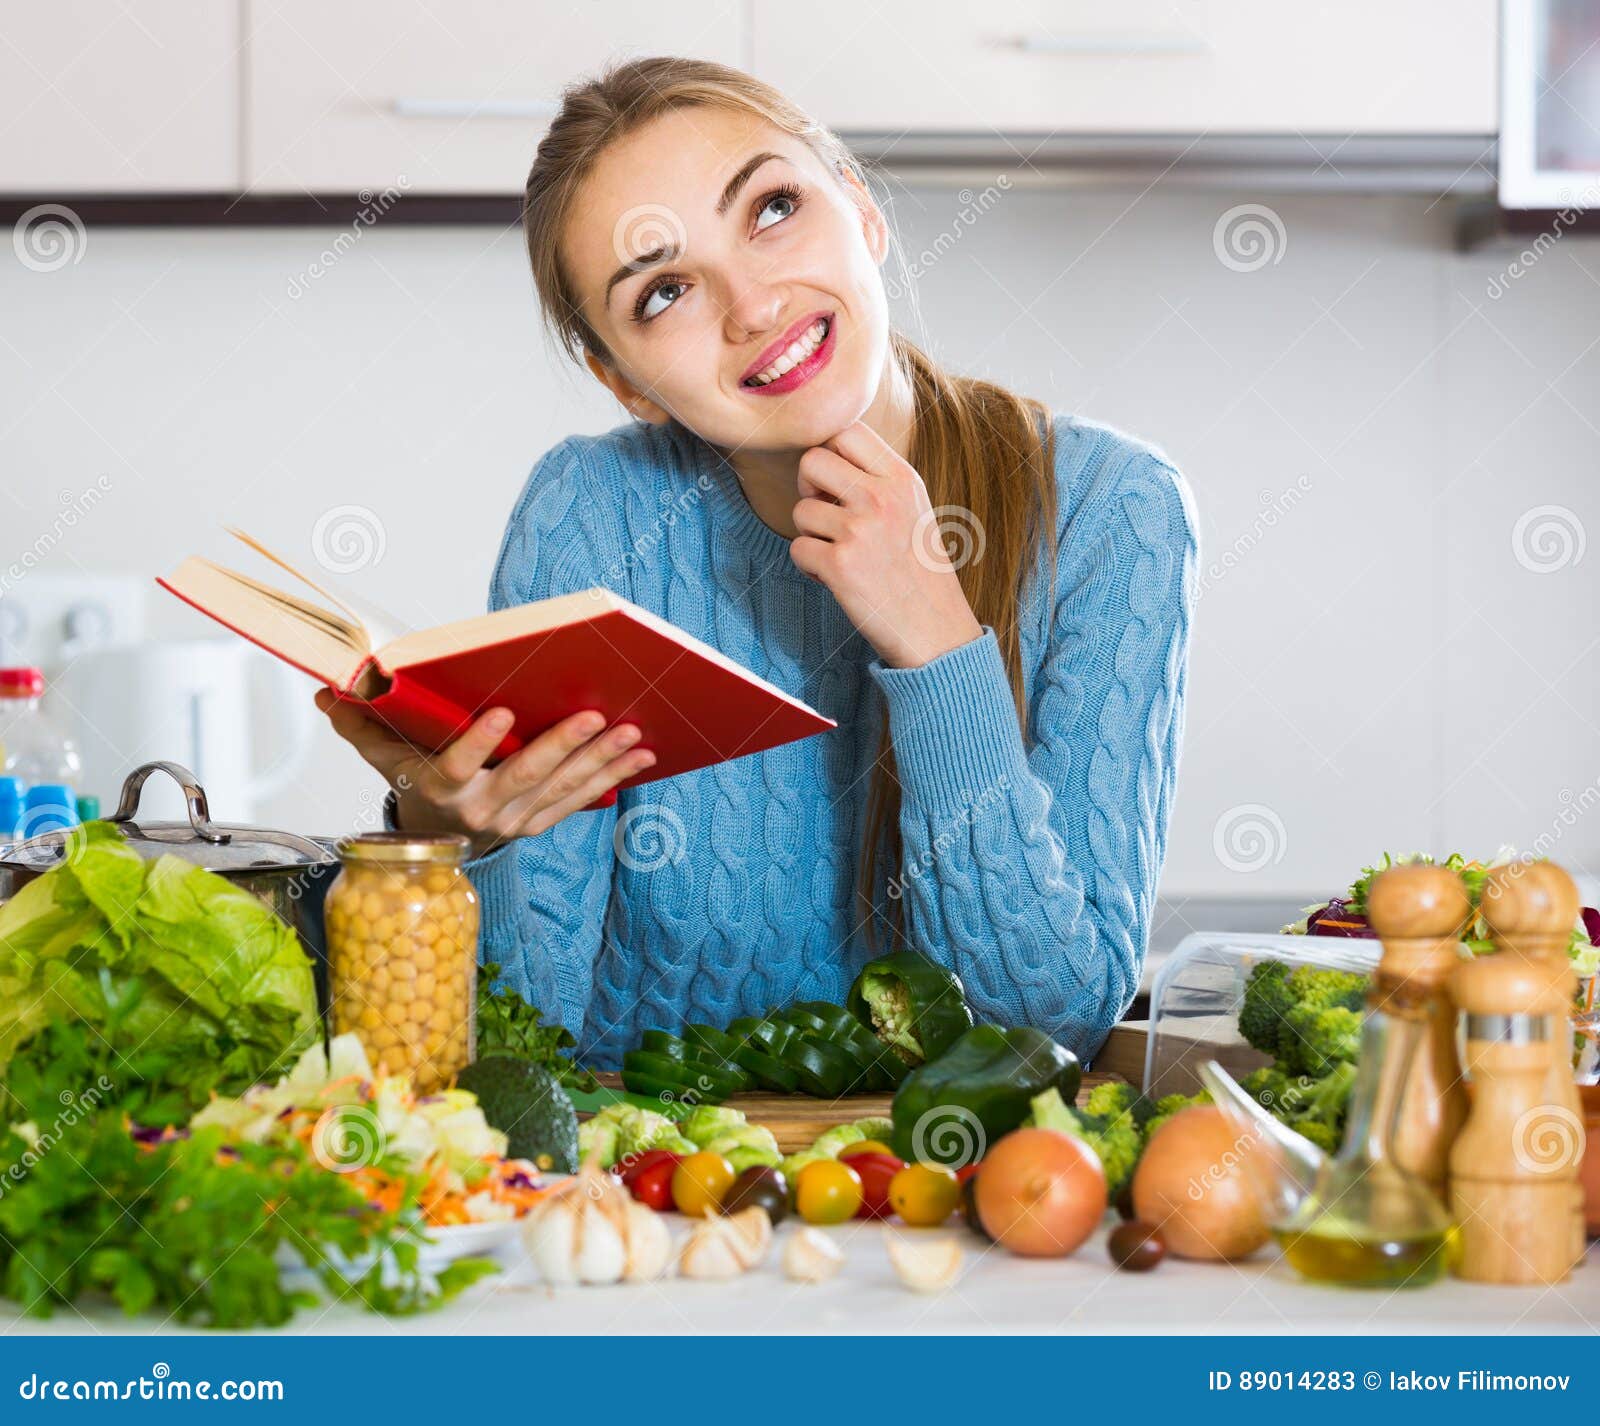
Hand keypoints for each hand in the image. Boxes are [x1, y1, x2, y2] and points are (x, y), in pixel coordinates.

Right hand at [314, 689, 654, 857]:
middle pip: (524, 776)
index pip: (457, 766)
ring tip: (634, 732)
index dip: (478, 742)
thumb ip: (360, 724)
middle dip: (563, 746)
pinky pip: (579, 799)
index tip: (501, 712)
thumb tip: (327, 692)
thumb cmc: (414, 781)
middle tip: (596, 716)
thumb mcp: (384, 756)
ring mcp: (513, 820)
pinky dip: (612, 777)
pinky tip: (641, 755)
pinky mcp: (538, 823)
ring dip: (601, 760)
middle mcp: (480, 810)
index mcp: (440, 789)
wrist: (432, 840)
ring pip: (561, 789)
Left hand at [787, 420, 983, 667]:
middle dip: (808, 487)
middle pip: (811, 460)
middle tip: (825, 514)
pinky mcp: (840, 566)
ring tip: (838, 553)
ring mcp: (860, 531)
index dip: (830, 454)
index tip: (837, 482)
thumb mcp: (914, 509)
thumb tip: (825, 459)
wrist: (937, 631)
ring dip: (811, 534)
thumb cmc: (921, 571)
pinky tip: (834, 577)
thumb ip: (878, 478)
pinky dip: (809, 566)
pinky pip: (797, 549)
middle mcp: (882, 498)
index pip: (846, 432)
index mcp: (902, 478)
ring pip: (800, 510)